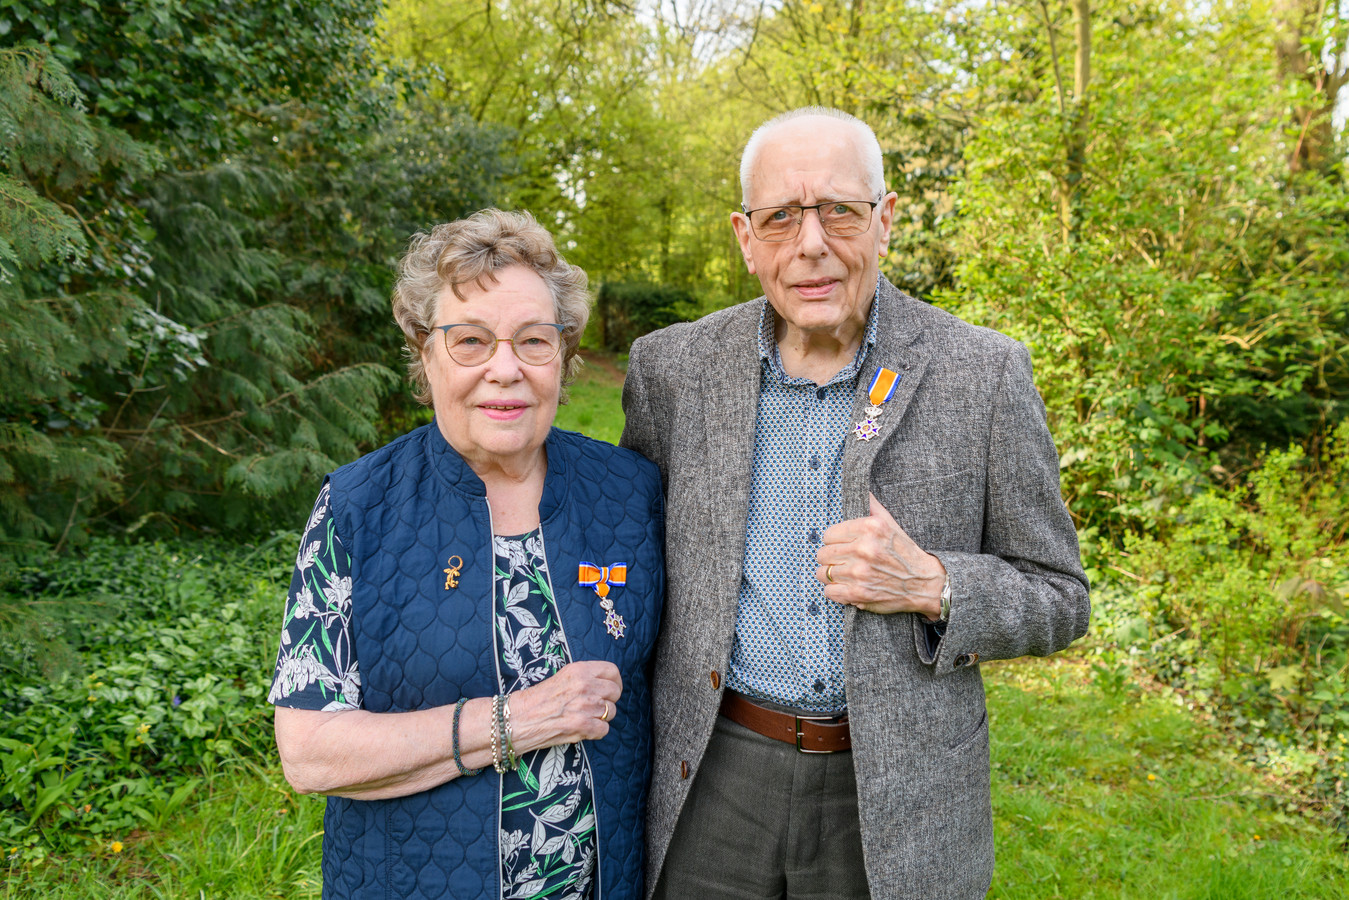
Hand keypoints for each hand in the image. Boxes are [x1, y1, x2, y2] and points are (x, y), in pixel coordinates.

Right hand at [508, 660, 621, 751]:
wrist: (518, 719)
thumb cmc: (536, 699)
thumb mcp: (562, 677)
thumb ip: (584, 678)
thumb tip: (604, 684)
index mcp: (580, 670)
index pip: (612, 671)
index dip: (615, 681)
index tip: (611, 688)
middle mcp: (585, 685)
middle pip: (615, 692)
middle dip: (609, 700)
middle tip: (598, 706)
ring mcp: (586, 706)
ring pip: (612, 712)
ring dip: (602, 717)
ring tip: (586, 717)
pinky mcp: (583, 726)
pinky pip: (604, 729)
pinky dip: (596, 732)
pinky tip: (584, 729)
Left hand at [815, 493, 945, 617]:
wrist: (924, 582)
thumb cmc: (904, 551)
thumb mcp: (889, 523)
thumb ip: (870, 505)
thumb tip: (858, 486)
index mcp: (869, 528)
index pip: (828, 534)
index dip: (835, 541)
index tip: (843, 545)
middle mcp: (863, 549)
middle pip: (823, 554)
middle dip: (831, 558)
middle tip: (844, 560)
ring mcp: (860, 573)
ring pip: (823, 573)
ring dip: (832, 575)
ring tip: (845, 574)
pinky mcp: (858, 594)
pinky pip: (829, 591)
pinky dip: (836, 591)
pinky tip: (847, 586)